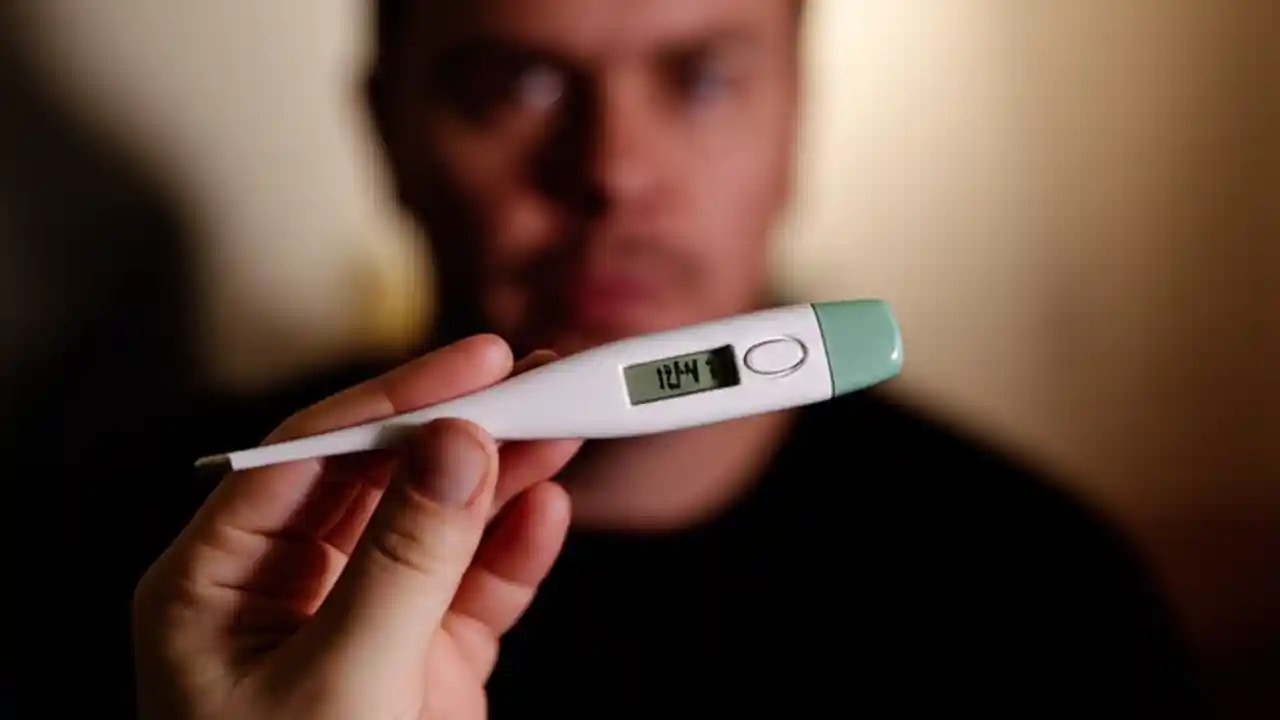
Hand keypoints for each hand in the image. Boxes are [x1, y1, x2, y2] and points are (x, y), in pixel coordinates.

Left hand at [133, 335, 581, 718]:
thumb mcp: (339, 683)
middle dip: (462, 430)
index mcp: (221, 582)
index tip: (476, 364)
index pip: (312, 458)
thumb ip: (404, 562)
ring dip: (504, 478)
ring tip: (565, 428)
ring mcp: (367, 624)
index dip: (397, 402)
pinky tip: (547, 508)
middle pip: (386, 481)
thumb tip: (454, 449)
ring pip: (441, 526)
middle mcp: (291, 592)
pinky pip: (478, 590)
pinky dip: (517, 551)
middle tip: (539, 383)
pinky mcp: (426, 663)